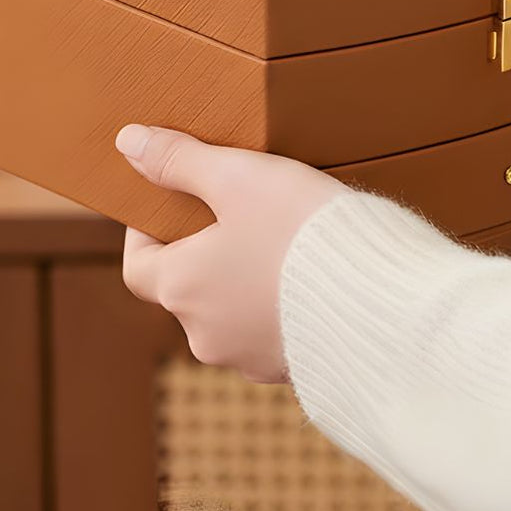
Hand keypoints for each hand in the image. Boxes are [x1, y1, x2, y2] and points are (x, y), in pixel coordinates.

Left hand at [117, 124, 347, 382]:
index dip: (148, 230)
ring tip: (284, 237)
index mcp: (182, 288)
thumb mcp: (239, 177)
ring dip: (244, 277)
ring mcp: (250, 358)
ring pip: (230, 309)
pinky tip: (313, 272)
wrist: (382, 303)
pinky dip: (280, 302)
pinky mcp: (292, 368)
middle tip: (239, 209)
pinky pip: (272, 329)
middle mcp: (206, 334)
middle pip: (187, 285)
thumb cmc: (302, 234)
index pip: (139, 265)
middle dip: (206, 248)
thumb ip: (181, 159)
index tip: (175, 201)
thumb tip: (128, 141)